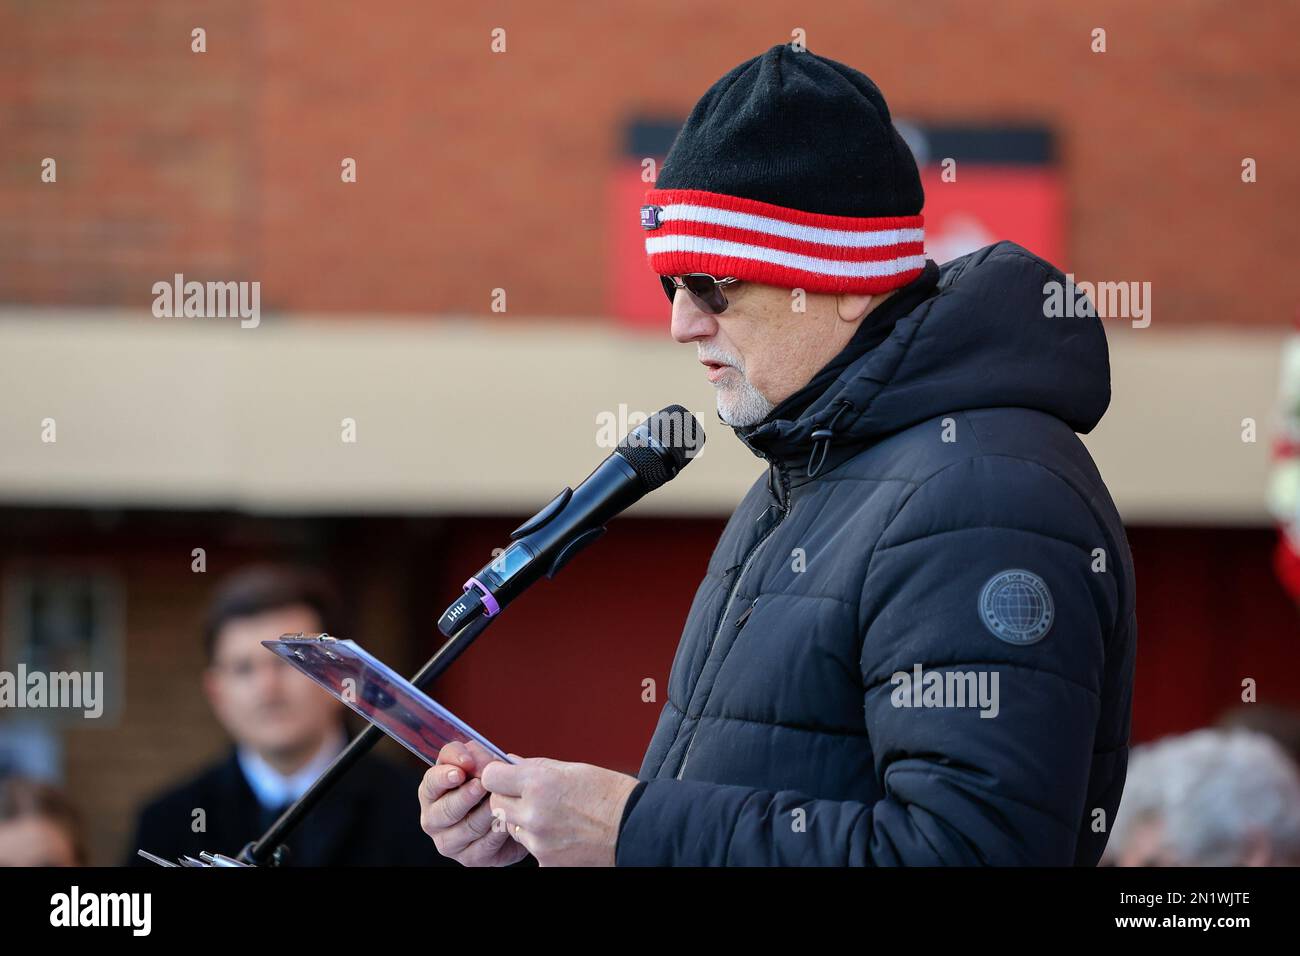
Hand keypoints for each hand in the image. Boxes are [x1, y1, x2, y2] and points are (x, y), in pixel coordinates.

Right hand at [418, 740, 528, 866]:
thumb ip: (474, 755)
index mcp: (432, 792)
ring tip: (501, 799)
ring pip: (468, 827)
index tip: (462, 769)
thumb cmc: (490, 783)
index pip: (431, 782)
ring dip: (487, 811)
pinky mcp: (470, 858)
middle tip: (482, 785)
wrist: (515, 812)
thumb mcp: (481, 761)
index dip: (445, 775)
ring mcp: (450, 842)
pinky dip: (498, 830)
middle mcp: (434, 819)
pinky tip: (507, 819)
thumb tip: (474, 761)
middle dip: (465, 796)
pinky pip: (485, 844)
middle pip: (446, 809)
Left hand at [480, 755, 639, 866]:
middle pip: (497, 805)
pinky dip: (541, 841)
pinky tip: (562, 834)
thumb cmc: (611, 795)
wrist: (636, 828)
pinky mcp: (546, 863)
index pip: (492, 777)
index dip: (498, 775)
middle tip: (528, 796)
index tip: (505, 776)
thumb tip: (512, 763)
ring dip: (524, 821)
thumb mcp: (573, 769)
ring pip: (513, 828)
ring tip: (554, 816)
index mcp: (539, 783)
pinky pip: (530, 848)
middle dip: (508, 798)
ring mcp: (539, 842)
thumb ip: (536, 767)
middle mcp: (534, 813)